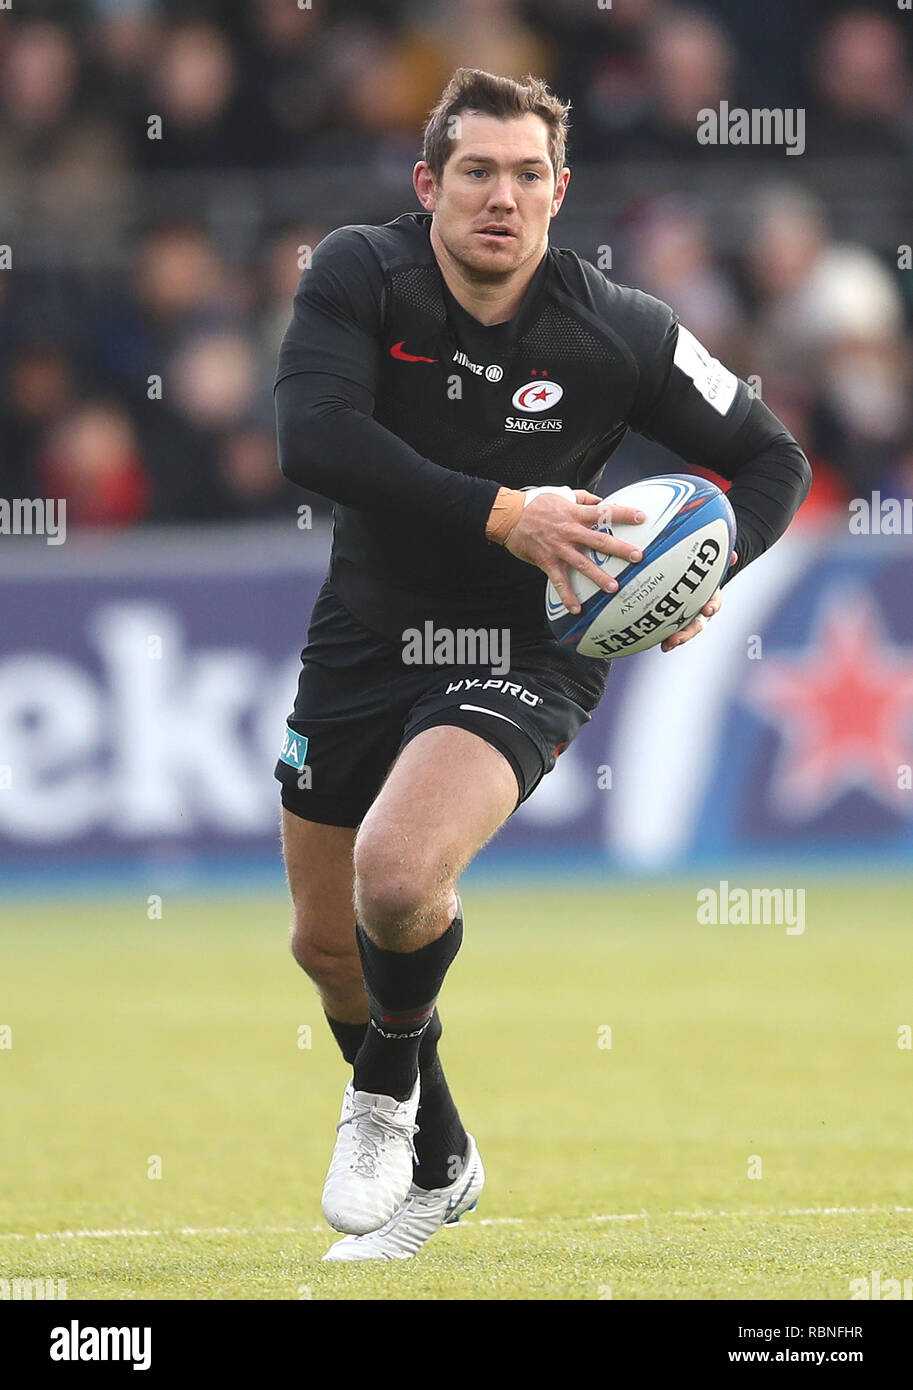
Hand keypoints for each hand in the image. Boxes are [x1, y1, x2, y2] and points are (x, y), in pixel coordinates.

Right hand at [505, 488, 645, 614]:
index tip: (642, 517)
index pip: (604, 512)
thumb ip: (583, 498)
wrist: (509, 517)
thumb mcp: (561, 494)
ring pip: (582, 564)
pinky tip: (576, 609)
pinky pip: (558, 581)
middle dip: (619, 550)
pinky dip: (566, 596)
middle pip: (599, 541)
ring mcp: (559, 549)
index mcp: (575, 514)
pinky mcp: (547, 562)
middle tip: (637, 557)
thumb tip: (601, 500)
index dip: (624, 514)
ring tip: (613, 588)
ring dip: (598, 577)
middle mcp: (570, 532)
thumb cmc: (536, 504)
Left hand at [660, 552, 737, 651]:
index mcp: (709, 596)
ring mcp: (688, 618)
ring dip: (678, 639)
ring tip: (667, 645)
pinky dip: (667, 638)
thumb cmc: (699, 571)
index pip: (714, 602)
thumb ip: (720, 560)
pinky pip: (671, 631)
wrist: (691, 577)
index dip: (712, 606)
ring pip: (685, 632)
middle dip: (688, 632)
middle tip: (677, 637)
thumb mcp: (707, 564)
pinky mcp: (675, 622)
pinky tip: (661, 644)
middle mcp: (701, 611)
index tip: (707, 609)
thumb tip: (733, 556)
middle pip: (697, 624)